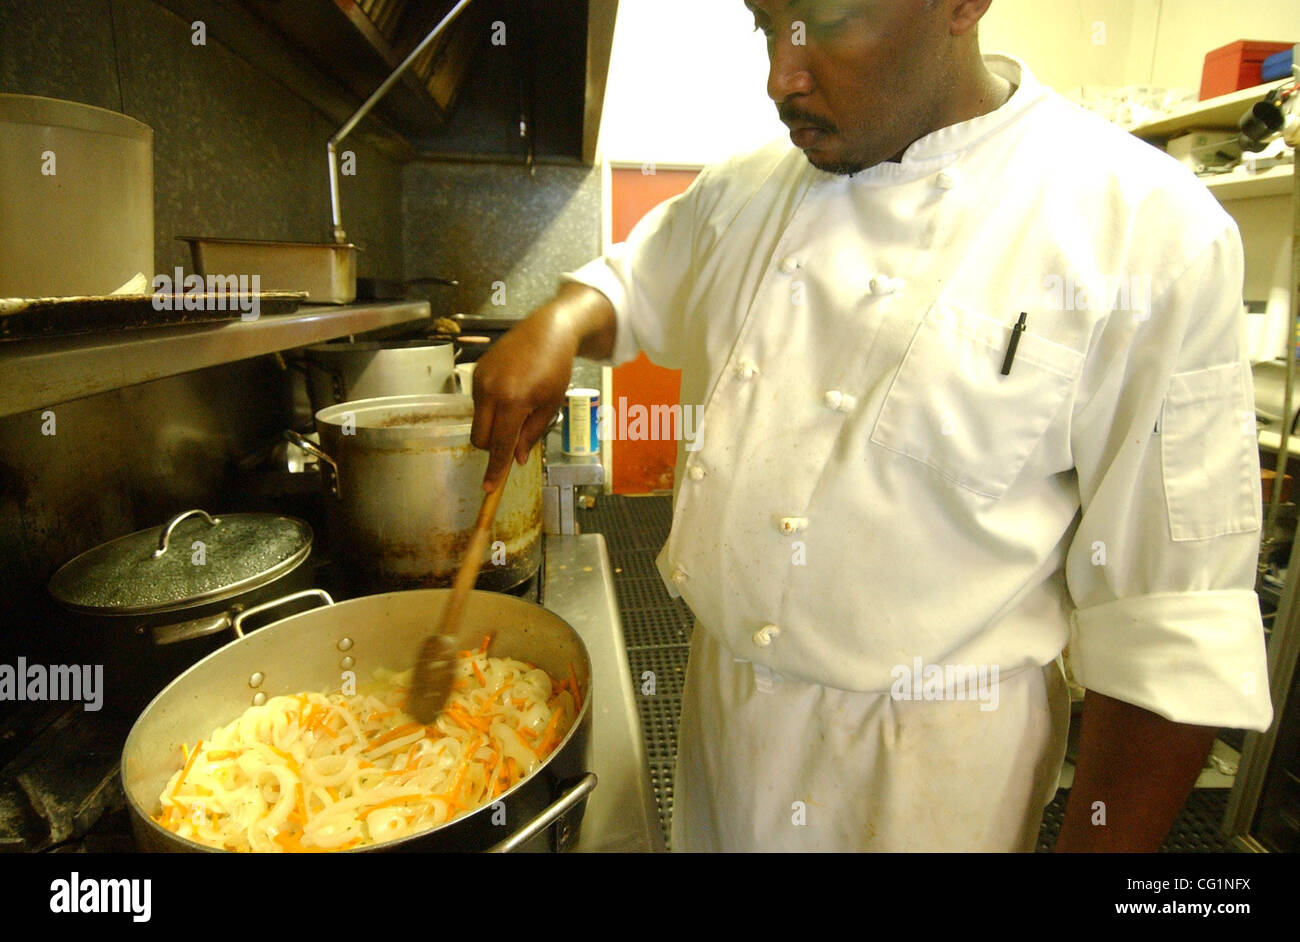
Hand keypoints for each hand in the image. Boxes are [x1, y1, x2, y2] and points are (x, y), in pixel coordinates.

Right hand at [469, 310, 576, 490]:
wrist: (548, 331)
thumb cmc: (555, 369)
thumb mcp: (550, 405)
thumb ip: (531, 434)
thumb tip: (517, 459)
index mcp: (514, 401)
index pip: (500, 444)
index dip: (495, 468)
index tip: (489, 487)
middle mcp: (491, 390)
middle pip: (480, 437)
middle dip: (491, 448)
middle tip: (513, 442)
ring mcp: (480, 380)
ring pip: (477, 421)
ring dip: (493, 426)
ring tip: (517, 408)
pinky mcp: (476, 372)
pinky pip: (478, 403)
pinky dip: (491, 409)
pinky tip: (510, 393)